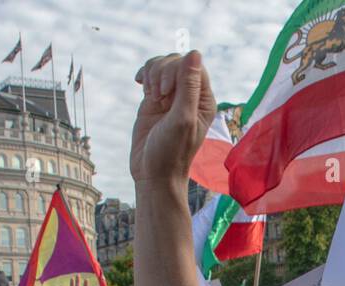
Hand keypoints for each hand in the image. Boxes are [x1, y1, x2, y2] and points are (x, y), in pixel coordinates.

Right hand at [130, 51, 215, 186]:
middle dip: (163, 72)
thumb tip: (194, 53)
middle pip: (176, 61)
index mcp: (204, 100)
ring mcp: (171, 96)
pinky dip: (144, 75)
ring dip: (153, 73)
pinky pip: (150, 73)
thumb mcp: (182, 118)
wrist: (153, 172)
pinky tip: (140, 85)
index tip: (167, 93)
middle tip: (158, 96)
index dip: (177, 70)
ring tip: (152, 96)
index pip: (194, 65)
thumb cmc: (172, 152)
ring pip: (162, 65)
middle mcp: (189, 95)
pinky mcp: (154, 99)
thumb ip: (188, 86)